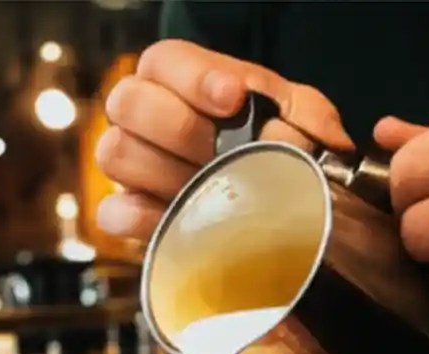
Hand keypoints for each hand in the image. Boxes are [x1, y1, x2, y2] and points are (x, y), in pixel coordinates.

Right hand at [95, 39, 352, 239]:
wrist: (263, 184)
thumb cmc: (274, 134)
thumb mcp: (301, 116)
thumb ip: (311, 117)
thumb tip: (315, 141)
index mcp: (181, 74)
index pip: (165, 60)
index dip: (194, 79)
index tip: (233, 98)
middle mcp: (145, 110)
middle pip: (128, 102)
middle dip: (182, 129)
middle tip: (222, 151)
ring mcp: (133, 159)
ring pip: (116, 153)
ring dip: (168, 173)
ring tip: (212, 187)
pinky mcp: (130, 207)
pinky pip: (113, 211)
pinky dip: (142, 217)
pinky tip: (177, 217)